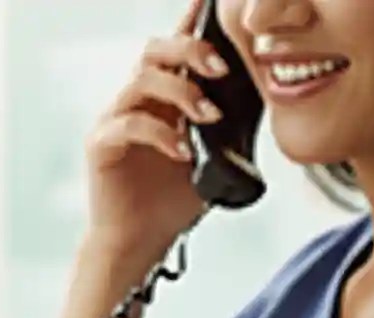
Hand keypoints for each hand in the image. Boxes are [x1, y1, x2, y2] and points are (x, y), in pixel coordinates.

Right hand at [82, 0, 228, 273]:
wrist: (142, 240)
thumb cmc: (176, 198)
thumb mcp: (217, 153)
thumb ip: (234, 122)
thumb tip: (272, 93)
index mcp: (165, 96)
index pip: (178, 46)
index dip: (192, 18)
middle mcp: (137, 100)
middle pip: (155, 49)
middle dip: (191, 50)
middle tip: (222, 68)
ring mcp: (115, 119)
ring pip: (141, 80)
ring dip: (180, 91)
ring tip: (208, 115)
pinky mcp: (101, 145)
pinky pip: (127, 125)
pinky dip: (159, 134)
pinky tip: (182, 151)